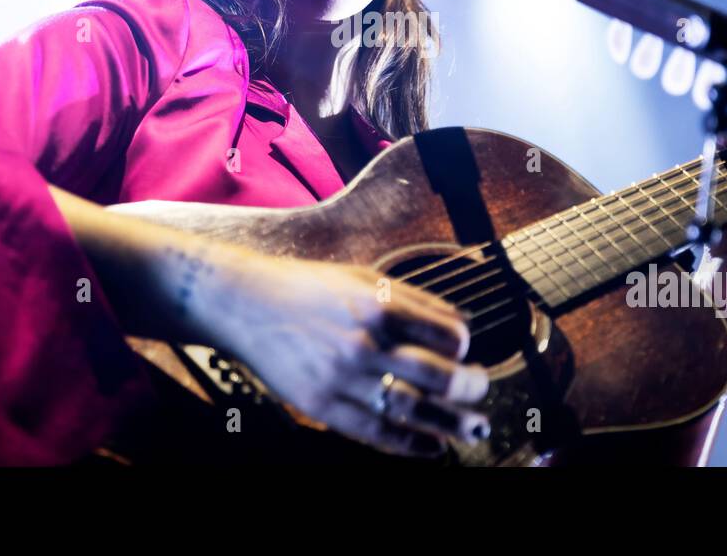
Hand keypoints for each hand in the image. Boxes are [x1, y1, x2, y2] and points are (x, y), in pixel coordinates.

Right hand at [209, 253, 490, 457]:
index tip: (465, 351)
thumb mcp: (363, 277)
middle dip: (470, 387)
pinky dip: (411, 444)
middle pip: (437, 375)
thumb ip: (412, 299)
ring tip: (475, 428)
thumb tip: (460, 321)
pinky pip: (375, 433)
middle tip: (481, 390)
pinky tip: (433, 448)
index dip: (463, 345)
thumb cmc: (307, 287)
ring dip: (451, 424)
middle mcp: (364, 342)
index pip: (446, 333)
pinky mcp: (321, 405)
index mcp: (379, 305)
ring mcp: (342, 377)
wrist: (244, 303)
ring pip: (412, 409)